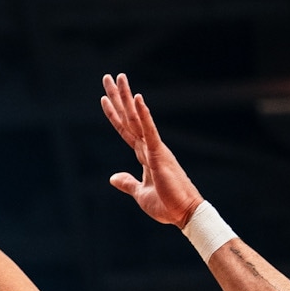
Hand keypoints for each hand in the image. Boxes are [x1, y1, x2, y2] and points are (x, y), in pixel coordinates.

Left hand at [101, 73, 203, 227]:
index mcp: (144, 155)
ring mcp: (154, 148)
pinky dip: (143, 115)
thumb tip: (112, 178)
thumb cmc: (166, 204)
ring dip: (127, 98)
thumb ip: (127, 182)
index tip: (105, 98)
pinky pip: (149, 131)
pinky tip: (138, 99)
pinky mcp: (159, 155)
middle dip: (119, 97)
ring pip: (136, 119)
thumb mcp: (140, 193)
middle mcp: (149, 146)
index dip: (115, 114)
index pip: (125, 130)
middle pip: (129, 117)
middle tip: (108, 77)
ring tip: (118, 78)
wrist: (183, 213)